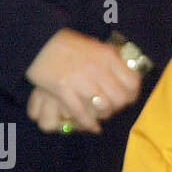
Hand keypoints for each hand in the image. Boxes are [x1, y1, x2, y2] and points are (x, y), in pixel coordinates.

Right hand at [25, 28, 140, 133]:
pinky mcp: (64, 91)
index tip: (128, 98)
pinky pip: (82, 114)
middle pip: (120, 98)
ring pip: (104, 107)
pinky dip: (89, 124)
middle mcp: (98, 69)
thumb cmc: (67, 44)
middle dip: (118, 107)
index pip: (132, 82)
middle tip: (112, 108)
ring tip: (101, 115)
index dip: (132, 95)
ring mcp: (81, 81)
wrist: (38, 43)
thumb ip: (110, 60)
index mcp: (108, 56)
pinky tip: (93, 127)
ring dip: (104, 115)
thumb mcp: (95, 46)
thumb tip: (125, 72)